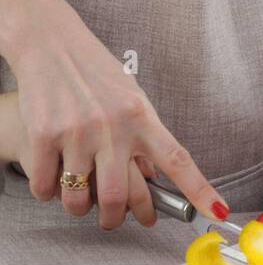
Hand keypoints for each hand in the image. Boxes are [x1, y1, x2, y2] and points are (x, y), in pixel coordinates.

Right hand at [8, 0, 230, 230]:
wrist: (51, 44)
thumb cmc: (95, 73)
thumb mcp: (131, 98)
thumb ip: (142, 136)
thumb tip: (151, 179)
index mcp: (141, 116)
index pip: (177, 159)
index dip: (199, 189)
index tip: (217, 212)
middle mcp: (112, 126)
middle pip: (120, 196)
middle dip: (116, 218)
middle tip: (113, 219)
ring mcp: (77, 132)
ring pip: (79, 199)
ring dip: (79, 208)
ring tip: (80, 200)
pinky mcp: (43, 135)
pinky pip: (46, 187)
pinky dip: (47, 193)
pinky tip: (52, 182)